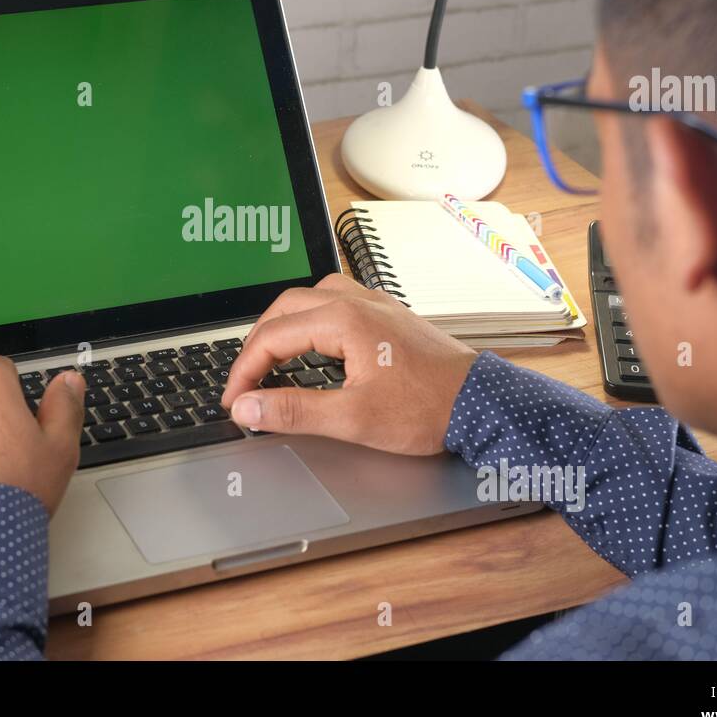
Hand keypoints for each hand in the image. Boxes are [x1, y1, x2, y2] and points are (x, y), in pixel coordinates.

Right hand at [221, 274, 477, 454]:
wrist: (481, 403)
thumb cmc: (428, 409)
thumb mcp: (353, 418)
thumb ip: (294, 411)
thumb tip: (249, 408)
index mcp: (344, 320)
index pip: (272, 337)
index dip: (245, 372)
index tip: (235, 401)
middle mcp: (357, 302)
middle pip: (285, 308)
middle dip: (258, 344)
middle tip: (245, 381)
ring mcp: (375, 304)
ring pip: (310, 298)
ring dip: (283, 325)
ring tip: (270, 358)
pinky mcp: (388, 316)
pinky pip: (336, 302)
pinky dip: (311, 321)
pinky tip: (314, 344)